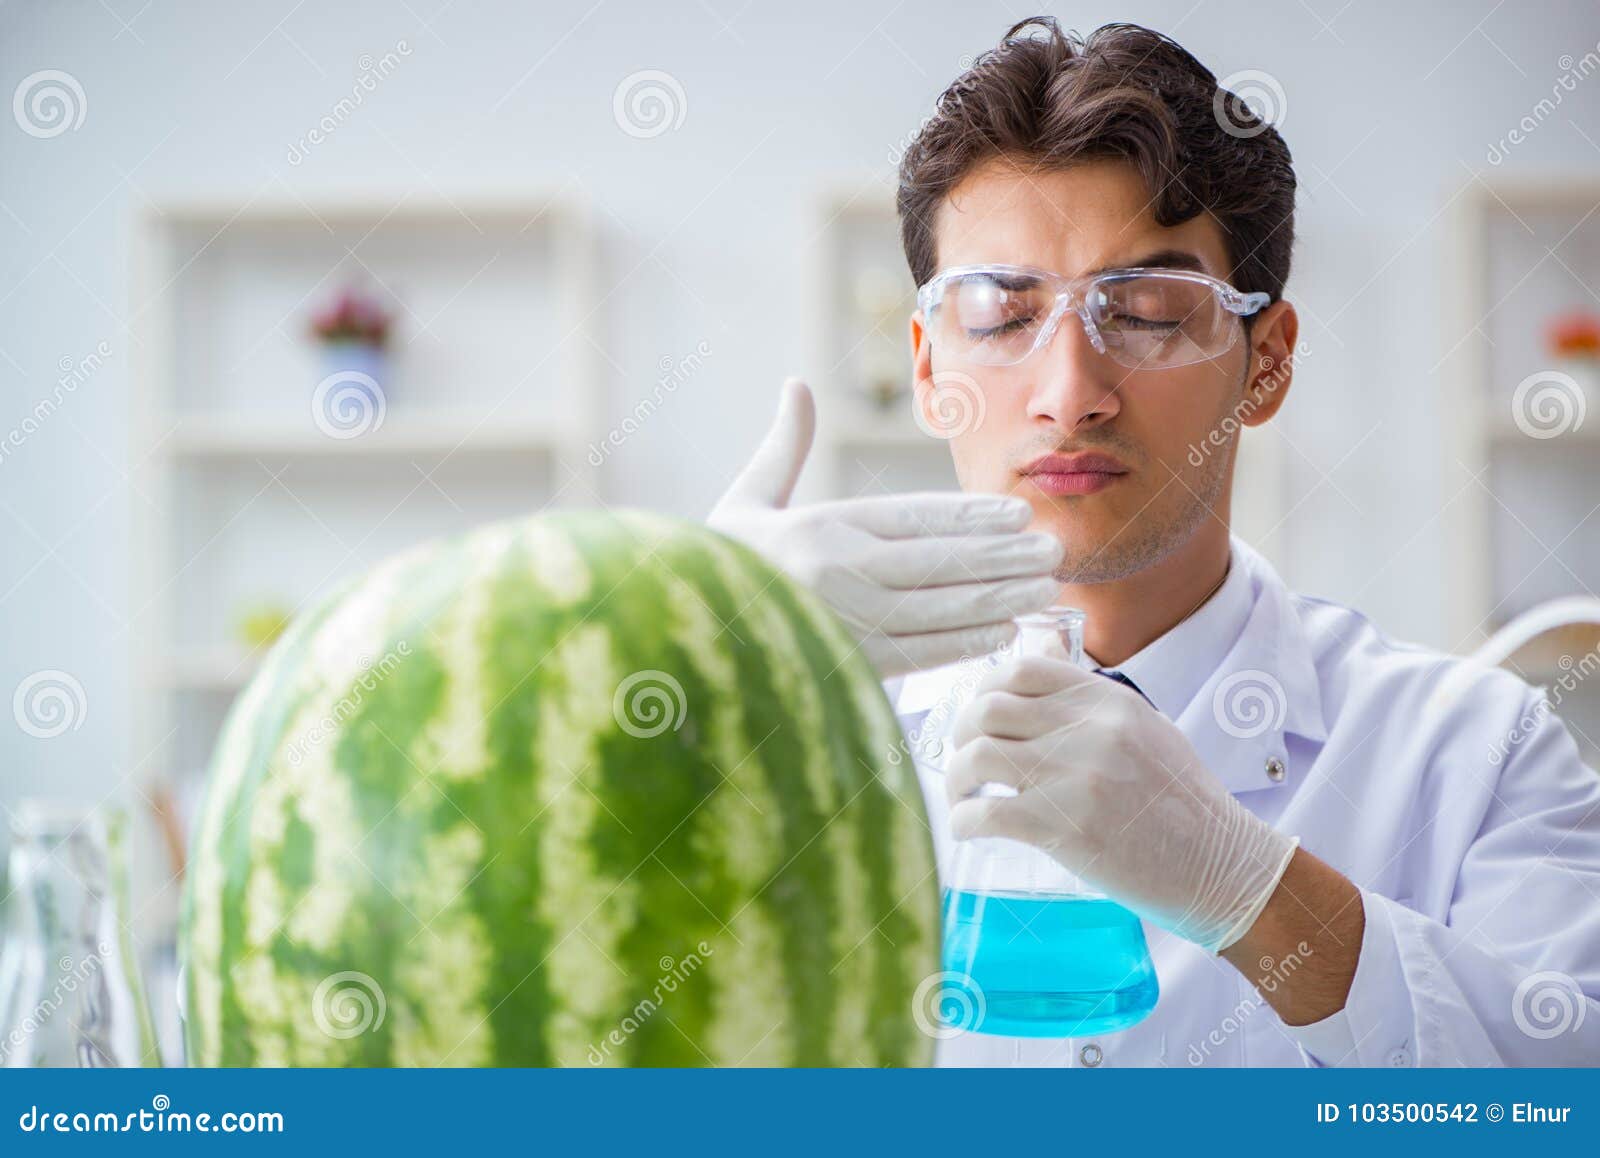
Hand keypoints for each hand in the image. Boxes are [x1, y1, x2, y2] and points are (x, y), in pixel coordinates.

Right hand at [707, 378, 1063, 677]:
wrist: (682, 637)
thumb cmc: (715, 566)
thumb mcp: (745, 501)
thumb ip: (783, 447)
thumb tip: (795, 384)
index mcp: (820, 527)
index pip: (913, 517)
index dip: (971, 515)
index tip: (1015, 514)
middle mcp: (838, 571)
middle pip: (939, 560)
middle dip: (1002, 555)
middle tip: (1053, 549)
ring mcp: (846, 621)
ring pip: (939, 606)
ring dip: (997, 597)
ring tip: (1042, 587)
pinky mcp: (845, 666)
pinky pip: (918, 652)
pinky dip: (964, 642)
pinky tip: (1002, 631)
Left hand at [945, 655, 1299, 952]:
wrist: (1221, 867)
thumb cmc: (1182, 804)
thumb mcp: (1146, 731)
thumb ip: (1092, 707)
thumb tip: (1034, 677)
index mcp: (1108, 701)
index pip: (1021, 669)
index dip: (985, 689)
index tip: (979, 717)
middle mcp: (1091, 729)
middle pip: (987, 709)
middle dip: (960, 734)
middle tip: (965, 761)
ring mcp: (1077, 777)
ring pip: (976, 756)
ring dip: (956, 779)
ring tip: (965, 798)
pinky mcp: (1066, 827)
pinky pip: (985, 812)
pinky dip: (964, 821)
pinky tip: (970, 829)